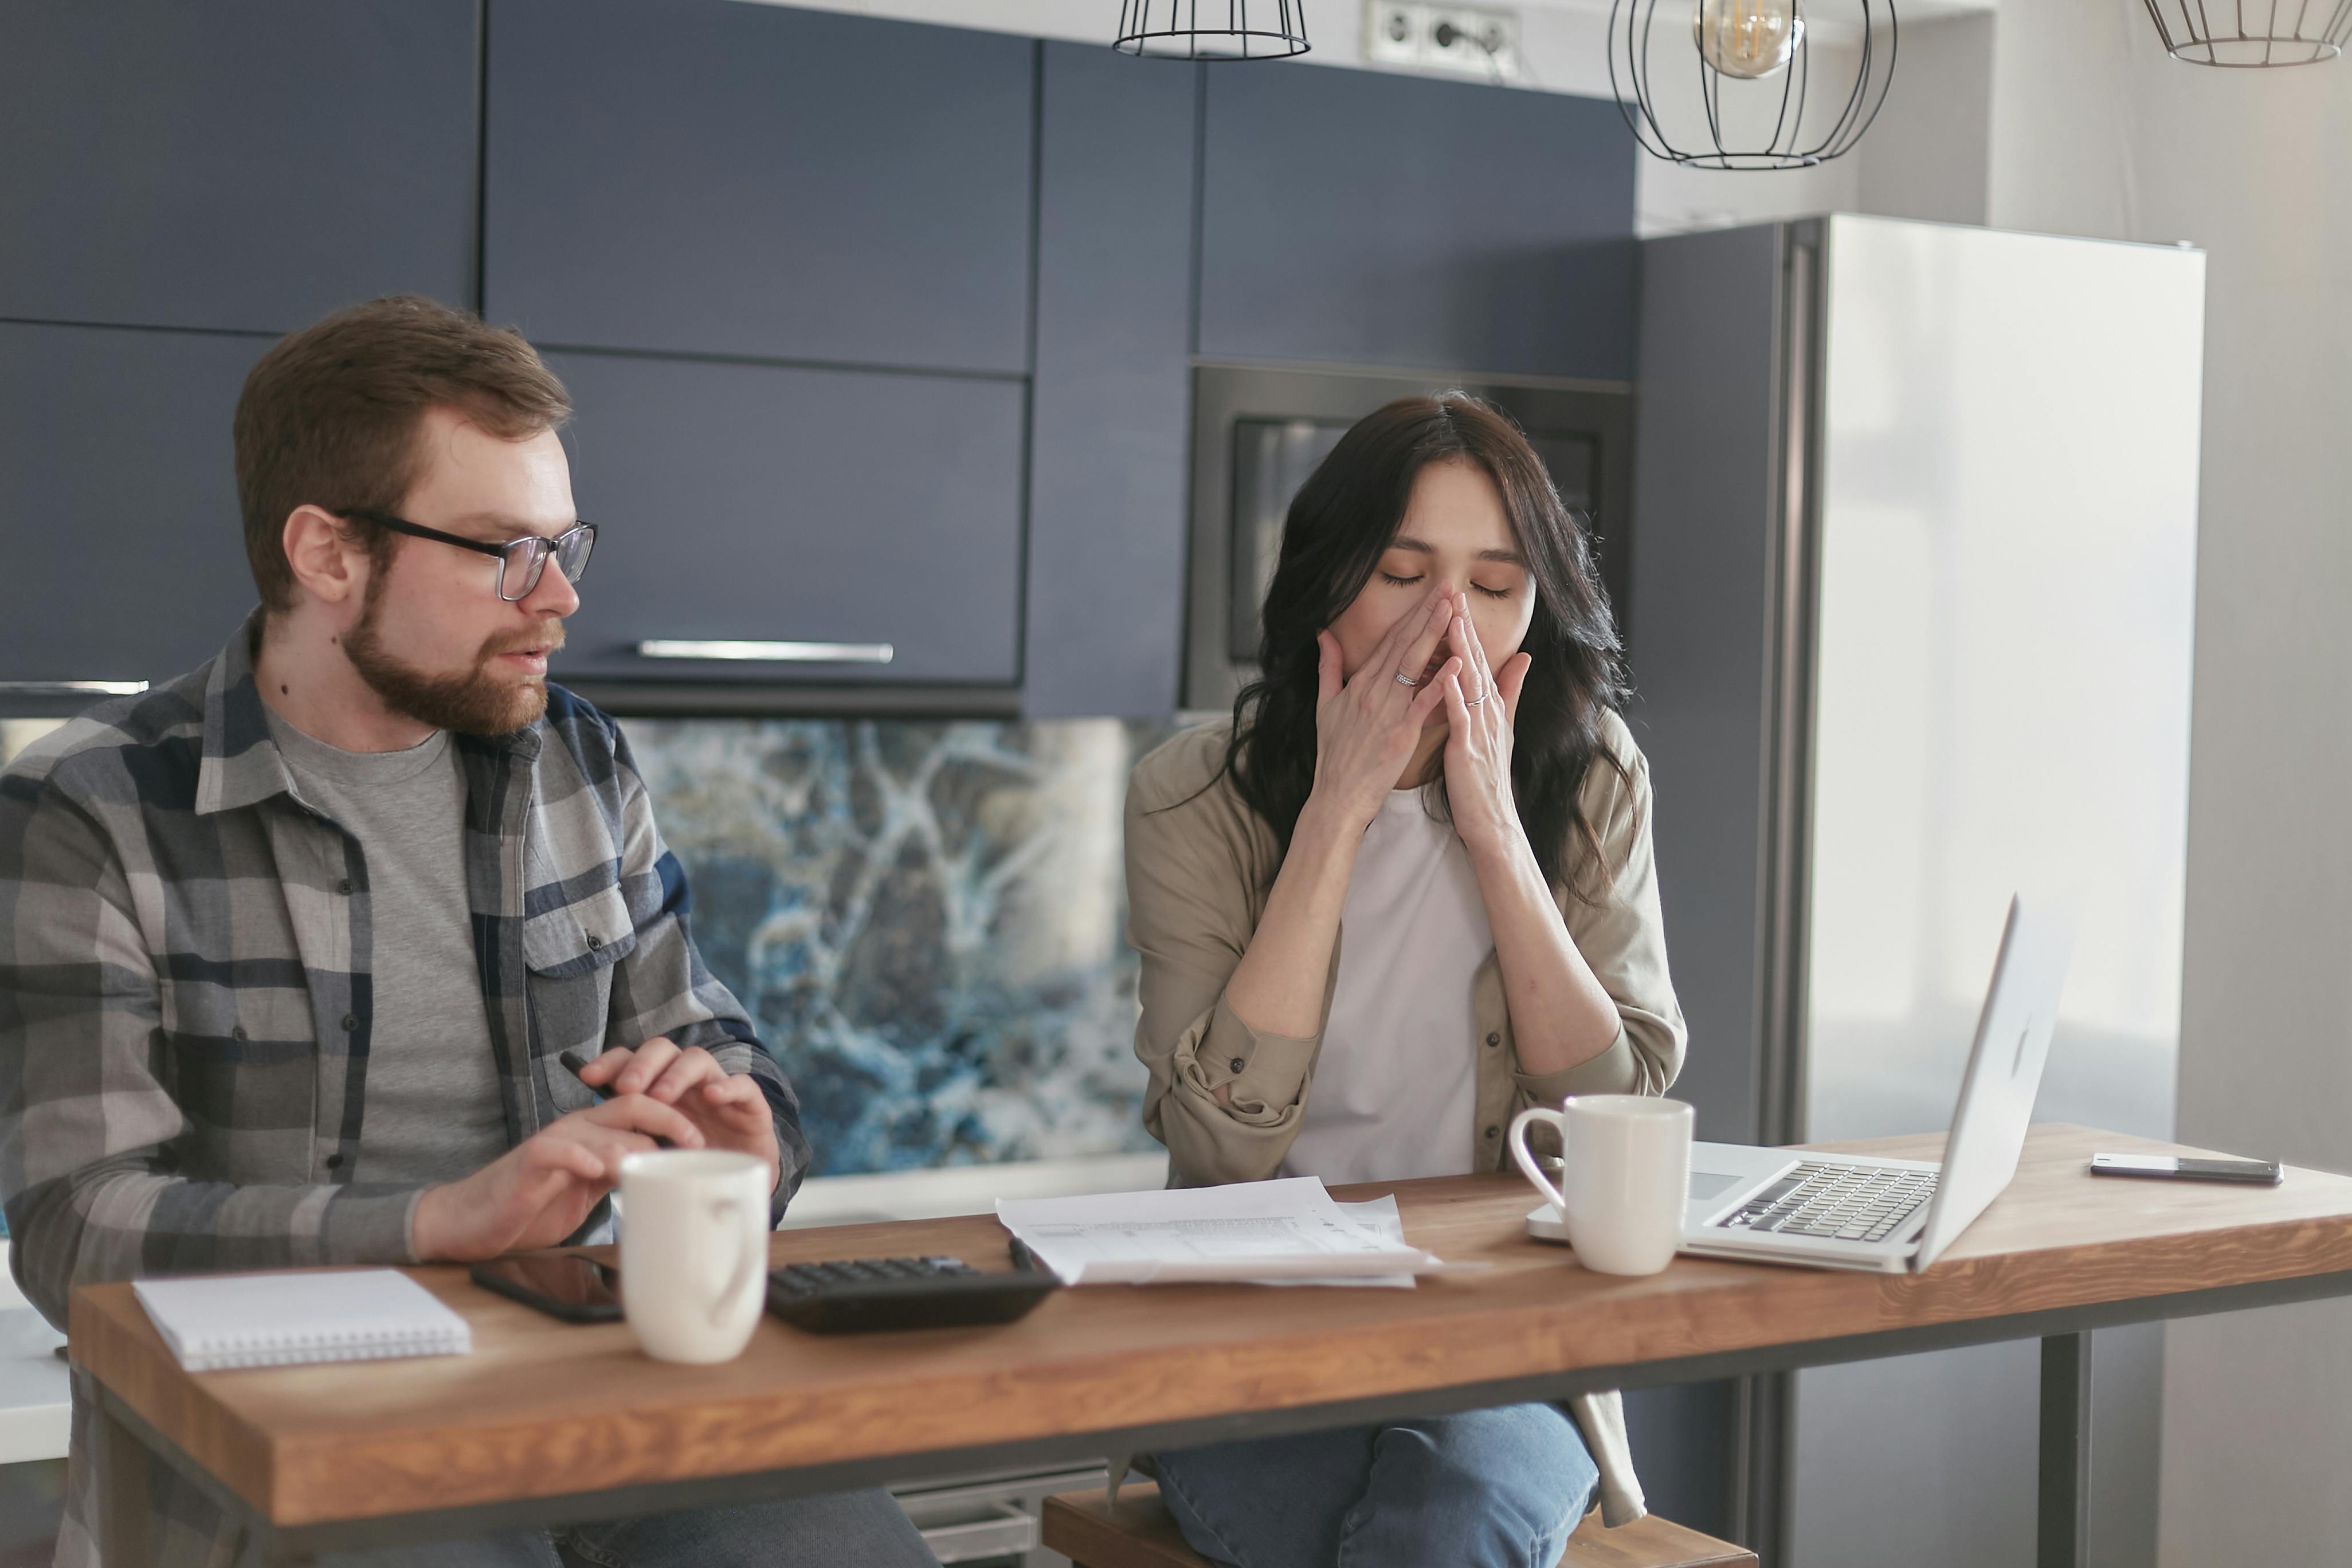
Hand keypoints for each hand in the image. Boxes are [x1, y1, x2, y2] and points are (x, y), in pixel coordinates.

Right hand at [411, 1094, 704, 1261]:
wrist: (471, 1219)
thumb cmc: (532, 1206)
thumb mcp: (589, 1191)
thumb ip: (621, 1176)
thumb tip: (664, 1177)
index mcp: (595, 1133)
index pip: (643, 1110)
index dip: (677, 1120)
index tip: (707, 1142)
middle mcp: (577, 1128)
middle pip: (631, 1106)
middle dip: (670, 1118)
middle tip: (698, 1142)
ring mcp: (553, 1142)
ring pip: (601, 1127)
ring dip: (634, 1141)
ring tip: (662, 1158)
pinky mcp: (528, 1163)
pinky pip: (557, 1151)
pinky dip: (581, 1156)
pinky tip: (601, 1169)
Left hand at [575, 1037, 781, 1192]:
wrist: (740, 1184)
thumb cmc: (691, 1166)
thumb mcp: (654, 1153)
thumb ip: (630, 1141)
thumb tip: (589, 1140)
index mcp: (659, 1088)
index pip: (632, 1060)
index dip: (610, 1062)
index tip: (586, 1076)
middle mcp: (687, 1082)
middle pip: (663, 1050)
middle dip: (642, 1064)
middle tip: (627, 1088)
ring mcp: (718, 1089)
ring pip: (698, 1060)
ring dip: (676, 1075)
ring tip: (661, 1096)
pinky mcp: (750, 1105)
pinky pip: (743, 1085)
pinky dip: (727, 1086)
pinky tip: (712, 1095)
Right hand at [1307, 586, 1461, 831]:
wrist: (1338, 795)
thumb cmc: (1334, 754)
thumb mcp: (1325, 705)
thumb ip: (1329, 667)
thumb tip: (1324, 635)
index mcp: (1360, 684)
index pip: (1389, 641)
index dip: (1411, 614)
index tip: (1430, 593)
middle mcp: (1374, 692)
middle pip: (1404, 644)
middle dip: (1427, 613)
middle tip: (1448, 587)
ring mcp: (1388, 711)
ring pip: (1414, 665)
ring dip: (1435, 636)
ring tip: (1453, 611)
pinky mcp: (1401, 733)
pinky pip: (1423, 704)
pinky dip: (1441, 683)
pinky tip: (1458, 665)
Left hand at [1438, 608, 1533, 860]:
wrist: (1493, 820)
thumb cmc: (1488, 777)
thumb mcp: (1501, 730)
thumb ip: (1509, 693)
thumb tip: (1523, 659)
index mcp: (1491, 707)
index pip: (1478, 660)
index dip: (1467, 629)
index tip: (1456, 598)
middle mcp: (1488, 713)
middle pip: (1475, 662)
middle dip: (1464, 627)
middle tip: (1453, 592)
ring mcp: (1480, 729)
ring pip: (1469, 682)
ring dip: (1460, 649)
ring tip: (1450, 619)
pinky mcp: (1468, 748)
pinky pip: (1460, 716)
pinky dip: (1454, 693)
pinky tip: (1447, 673)